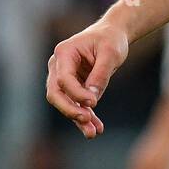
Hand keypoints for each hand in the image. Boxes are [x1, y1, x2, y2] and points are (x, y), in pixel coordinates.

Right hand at [45, 15, 129, 137]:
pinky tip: (96, 129)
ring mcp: (64, 78)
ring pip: (65, 102)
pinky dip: (85, 116)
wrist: (113, 35)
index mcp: (64, 53)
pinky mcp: (73, 87)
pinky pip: (76, 104)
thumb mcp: (111, 53)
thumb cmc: (111, 39)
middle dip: (69, 109)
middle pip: (56, 93)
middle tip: (86, 119)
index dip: (76, 93)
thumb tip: (92, 98)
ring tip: (92, 133)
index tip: (94, 102)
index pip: (64, 78)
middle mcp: (59, 66)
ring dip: (78, 118)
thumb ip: (101, 74)